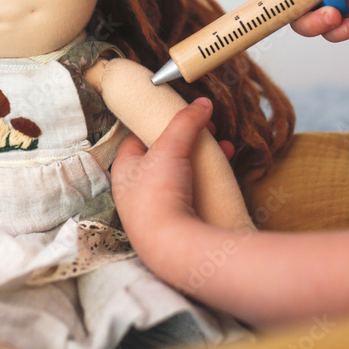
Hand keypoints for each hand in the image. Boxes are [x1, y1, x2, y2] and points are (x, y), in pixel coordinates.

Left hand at [110, 98, 212, 252]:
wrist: (171, 246)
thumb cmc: (158, 195)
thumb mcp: (170, 147)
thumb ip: (186, 121)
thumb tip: (202, 103)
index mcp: (124, 169)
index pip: (137, 136)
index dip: (159, 121)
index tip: (182, 114)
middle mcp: (135, 189)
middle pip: (164, 154)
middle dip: (189, 140)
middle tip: (208, 131)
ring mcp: (156, 207)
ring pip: (181, 174)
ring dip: (203, 159)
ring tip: (223, 148)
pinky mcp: (176, 221)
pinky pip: (193, 193)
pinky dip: (208, 181)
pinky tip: (224, 173)